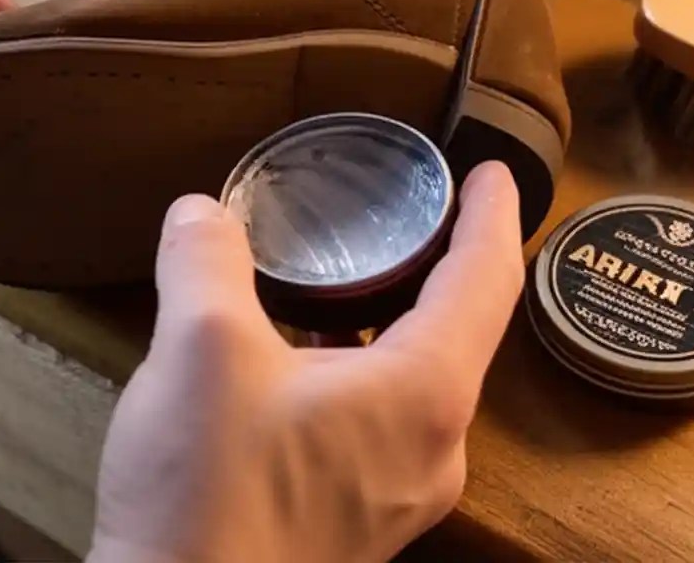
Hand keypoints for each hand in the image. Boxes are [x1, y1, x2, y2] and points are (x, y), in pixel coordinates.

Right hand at [89, 162, 524, 562]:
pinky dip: (360, 374)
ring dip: (393, 324)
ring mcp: (401, 496)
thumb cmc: (209, 490)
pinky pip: (382, 424)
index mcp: (424, 393)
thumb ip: (207, 261)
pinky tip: (298, 365)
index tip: (493, 172)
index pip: (486, 282)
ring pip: (417, 383)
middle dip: (441, 267)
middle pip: (459, 334)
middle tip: (414, 214)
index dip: (492, 217)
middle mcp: (434, 448)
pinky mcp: (359, 521)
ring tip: (350, 279)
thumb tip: (201, 213)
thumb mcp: (200, 349)